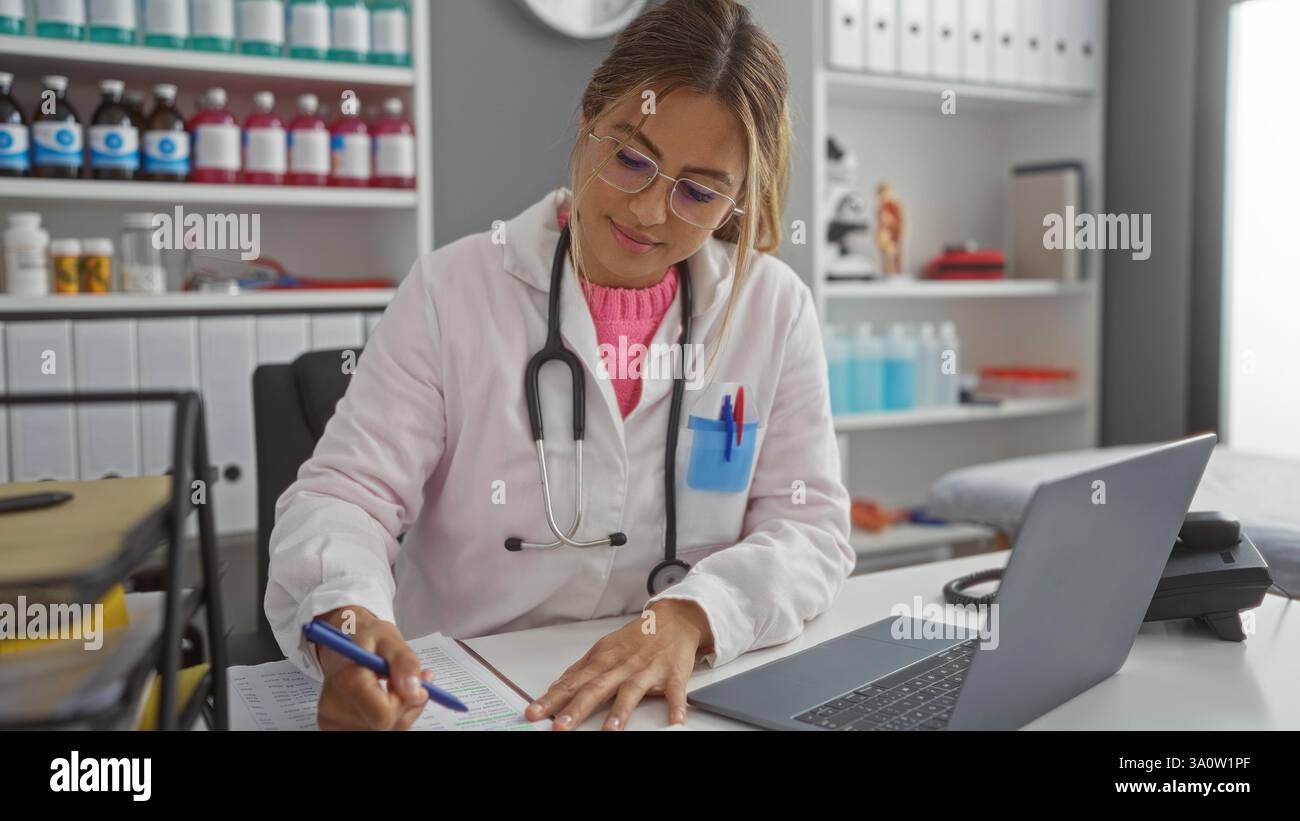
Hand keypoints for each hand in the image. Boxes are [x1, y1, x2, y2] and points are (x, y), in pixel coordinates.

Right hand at [314, 605, 431, 729]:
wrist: (344, 646)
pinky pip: (376, 732)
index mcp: (346, 680)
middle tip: (411, 681)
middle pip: (385, 726)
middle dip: (406, 705)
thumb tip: (415, 692)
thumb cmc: (368, 640)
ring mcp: (332, 720)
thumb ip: (405, 663)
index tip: (412, 684)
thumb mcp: (390, 639)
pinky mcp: (335, 728)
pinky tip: (388, 699)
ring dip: (401, 712)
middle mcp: (333, 706)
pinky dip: (391, 719)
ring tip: (399, 685)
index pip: (384, 715)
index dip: (405, 702)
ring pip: (385, 731)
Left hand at [525, 600, 712, 730]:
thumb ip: (582, 670)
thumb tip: (557, 687)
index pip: (572, 682)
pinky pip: (674, 692)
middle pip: (596, 688)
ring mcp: (647, 670)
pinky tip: (675, 720)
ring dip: (620, 711)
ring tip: (609, 731)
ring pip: (631, 691)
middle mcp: (622, 665)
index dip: (552, 698)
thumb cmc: (637, 638)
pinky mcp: (672, 674)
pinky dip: (675, 705)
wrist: (673, 618)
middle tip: (560, 727)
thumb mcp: (605, 649)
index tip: (534, 712)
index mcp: (603, 659)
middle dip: (577, 709)